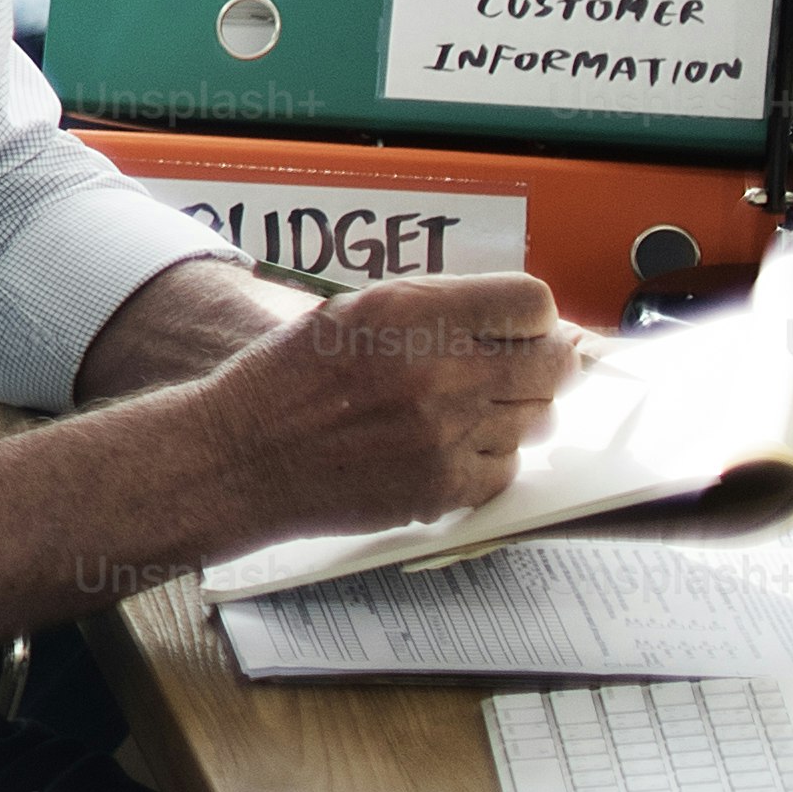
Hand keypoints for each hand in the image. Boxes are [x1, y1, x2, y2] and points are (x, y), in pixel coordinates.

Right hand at [189, 273, 574, 547]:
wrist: (239, 456)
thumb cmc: (286, 382)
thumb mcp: (352, 314)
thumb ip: (435, 311)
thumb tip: (517, 323)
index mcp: (411, 312)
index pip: (532, 305)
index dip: (532, 319)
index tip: (520, 332)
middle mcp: (439, 369)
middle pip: (553, 365)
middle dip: (542, 367)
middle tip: (514, 374)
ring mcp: (447, 432)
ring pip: (538, 420)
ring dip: (511, 415)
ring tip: (460, 413)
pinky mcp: (446, 486)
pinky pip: (509, 469)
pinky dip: (486, 460)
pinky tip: (442, 449)